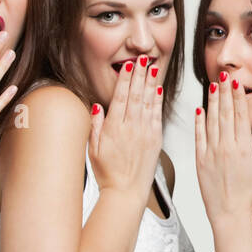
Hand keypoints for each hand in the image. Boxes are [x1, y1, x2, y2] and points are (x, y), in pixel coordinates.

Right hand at [89, 57, 163, 197]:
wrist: (126, 192)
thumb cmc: (108, 173)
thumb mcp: (92, 149)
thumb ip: (95, 125)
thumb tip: (97, 105)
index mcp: (114, 129)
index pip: (120, 98)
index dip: (125, 79)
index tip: (128, 66)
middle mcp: (131, 129)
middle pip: (136, 95)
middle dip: (140, 75)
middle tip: (143, 59)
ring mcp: (145, 133)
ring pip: (148, 103)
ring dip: (150, 83)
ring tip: (152, 67)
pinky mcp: (156, 140)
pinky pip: (157, 116)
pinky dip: (158, 101)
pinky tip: (158, 90)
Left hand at [194, 73, 251, 222]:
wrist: (230, 215)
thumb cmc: (251, 198)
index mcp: (244, 148)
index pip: (240, 116)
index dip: (237, 97)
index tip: (236, 83)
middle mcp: (226, 148)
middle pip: (224, 113)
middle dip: (223, 92)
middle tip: (223, 76)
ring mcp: (211, 153)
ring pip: (211, 121)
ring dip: (211, 102)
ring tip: (212, 86)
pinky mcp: (200, 161)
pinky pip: (199, 137)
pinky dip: (199, 122)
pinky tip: (199, 110)